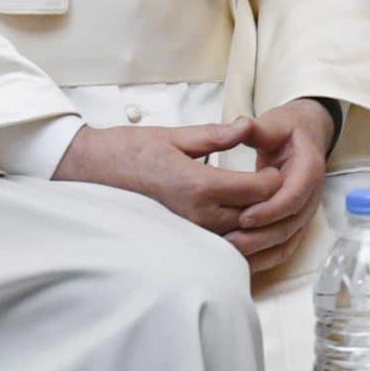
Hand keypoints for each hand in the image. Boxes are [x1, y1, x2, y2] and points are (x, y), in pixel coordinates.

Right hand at [53, 118, 277, 233]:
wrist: (91, 173)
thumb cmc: (130, 151)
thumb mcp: (176, 136)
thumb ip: (216, 135)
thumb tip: (247, 125)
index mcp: (199, 185)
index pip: (258, 190)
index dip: (275, 179)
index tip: (277, 167)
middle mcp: (197, 215)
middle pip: (255, 215)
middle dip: (272, 200)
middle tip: (278, 183)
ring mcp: (189, 232)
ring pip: (241, 235)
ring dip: (256, 220)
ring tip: (263, 201)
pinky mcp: (181, 240)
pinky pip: (221, 244)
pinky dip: (238, 235)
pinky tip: (241, 221)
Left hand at [228, 98, 337, 276]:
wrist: (305, 138)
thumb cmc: (287, 131)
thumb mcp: (274, 123)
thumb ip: (257, 128)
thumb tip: (241, 125)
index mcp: (309, 168)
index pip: (294, 195)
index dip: (271, 209)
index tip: (244, 216)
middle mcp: (312, 195)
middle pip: (290, 224)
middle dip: (260, 237)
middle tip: (229, 242)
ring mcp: (306, 212)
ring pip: (287, 240)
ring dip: (260, 251)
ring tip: (230, 252)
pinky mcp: (296, 223)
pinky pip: (284, 248)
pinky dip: (265, 258)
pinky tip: (241, 262)